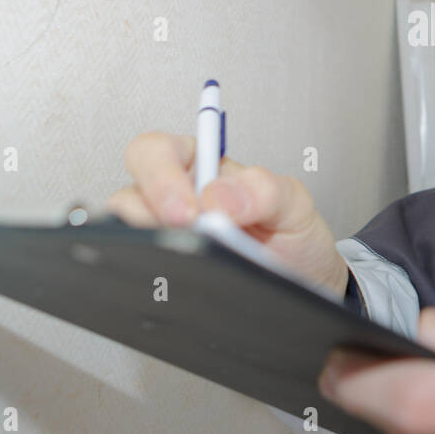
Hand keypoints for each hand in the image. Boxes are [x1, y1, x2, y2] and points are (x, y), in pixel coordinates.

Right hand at [104, 131, 350, 296]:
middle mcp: (176, 200)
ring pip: (127, 234)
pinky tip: (183, 282)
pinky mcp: (165, 273)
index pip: (158, 151)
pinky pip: (141, 270)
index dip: (162, 175)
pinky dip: (154, 276)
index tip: (191, 208)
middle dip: (148, 209)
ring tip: (192, 259)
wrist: (307, 282)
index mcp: (202, 167)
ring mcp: (167, 238)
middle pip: (128, 192)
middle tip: (185, 229)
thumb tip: (218, 195)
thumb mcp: (294, 204)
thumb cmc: (293, 236)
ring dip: (151, 245)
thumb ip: (265, 190)